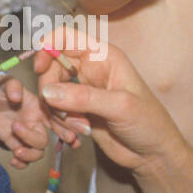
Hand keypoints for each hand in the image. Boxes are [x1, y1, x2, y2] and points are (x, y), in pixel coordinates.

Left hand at [0, 77, 80, 167]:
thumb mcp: (5, 82)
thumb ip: (13, 87)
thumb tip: (17, 96)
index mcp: (39, 108)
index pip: (57, 119)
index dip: (66, 128)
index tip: (70, 137)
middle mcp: (35, 123)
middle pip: (44, 139)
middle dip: (37, 144)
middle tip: (28, 144)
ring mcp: (25, 135)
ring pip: (36, 151)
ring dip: (29, 155)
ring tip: (16, 150)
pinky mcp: (14, 143)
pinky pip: (23, 158)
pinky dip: (21, 163)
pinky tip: (13, 160)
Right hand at [34, 28, 189, 174]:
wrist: (153, 155)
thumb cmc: (148, 123)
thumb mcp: (120, 106)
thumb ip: (84, 98)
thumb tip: (48, 92)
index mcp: (104, 56)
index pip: (67, 38)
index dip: (48, 47)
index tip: (39, 68)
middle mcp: (91, 69)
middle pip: (52, 66)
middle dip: (50, 89)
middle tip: (60, 112)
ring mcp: (83, 90)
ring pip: (51, 91)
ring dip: (56, 112)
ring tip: (78, 128)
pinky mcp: (78, 111)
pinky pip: (55, 111)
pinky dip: (59, 123)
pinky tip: (77, 135)